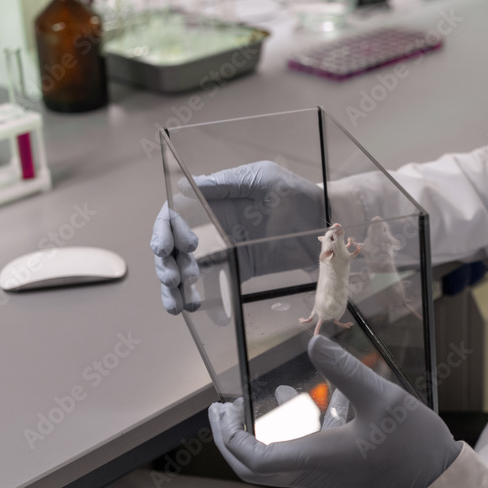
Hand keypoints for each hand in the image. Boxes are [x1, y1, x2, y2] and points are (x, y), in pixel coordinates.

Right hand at [151, 161, 324, 313]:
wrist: (323, 219)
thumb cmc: (294, 191)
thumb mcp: (260, 179)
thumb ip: (225, 184)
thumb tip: (183, 188)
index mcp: (211, 203)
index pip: (173, 217)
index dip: (164, 232)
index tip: (168, 248)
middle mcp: (212, 227)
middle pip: (174, 249)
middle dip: (166, 266)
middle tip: (174, 279)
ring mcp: (226, 251)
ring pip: (188, 271)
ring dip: (177, 289)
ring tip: (179, 304)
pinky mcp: (241, 270)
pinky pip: (216, 286)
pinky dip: (203, 299)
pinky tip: (194, 309)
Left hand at [209, 336, 461, 487]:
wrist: (439, 485)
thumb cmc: (413, 442)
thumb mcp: (382, 396)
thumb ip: (344, 369)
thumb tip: (313, 341)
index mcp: (315, 460)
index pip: (251, 459)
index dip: (228, 435)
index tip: (222, 409)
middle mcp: (313, 481)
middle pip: (255, 467)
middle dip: (233, 438)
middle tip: (224, 409)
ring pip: (282, 462)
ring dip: (272, 432)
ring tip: (275, 395)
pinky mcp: (340, 487)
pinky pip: (308, 462)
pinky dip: (303, 435)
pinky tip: (328, 403)